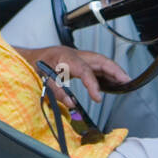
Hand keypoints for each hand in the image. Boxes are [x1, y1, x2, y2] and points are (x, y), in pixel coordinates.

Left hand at [16, 44, 130, 109]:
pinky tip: (113, 83)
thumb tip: (71, 103)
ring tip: (125, 82)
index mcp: (65, 57)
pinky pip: (97, 67)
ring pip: (101, 62)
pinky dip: (107, 74)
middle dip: (115, 70)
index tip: (97, 98)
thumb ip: (57, 90)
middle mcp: (75, 54)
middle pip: (100, 60)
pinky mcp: (80, 62)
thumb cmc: (35, 64)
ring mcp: (79, 57)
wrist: (30, 57)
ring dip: (114, 71)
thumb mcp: (42, 77)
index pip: (84, 70)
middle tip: (127, 82)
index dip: (93, 84)